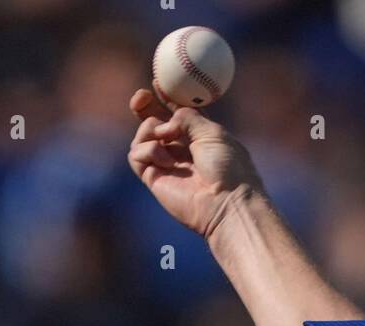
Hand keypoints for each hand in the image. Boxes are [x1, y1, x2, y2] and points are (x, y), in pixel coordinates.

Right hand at [126, 87, 264, 239]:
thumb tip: (165, 122)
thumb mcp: (212, 132)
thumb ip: (186, 117)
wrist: (227, 203)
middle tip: (140, 98)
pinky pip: (136, 154)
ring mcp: (167, 164)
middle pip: (155, 123)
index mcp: (201, 136)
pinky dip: (148, 150)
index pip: (178, 113)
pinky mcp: (154, 179)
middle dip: (144, 108)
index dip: (166, 98)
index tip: (158, 83)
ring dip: (150, 130)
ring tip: (166, 141)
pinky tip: (166, 161)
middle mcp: (182, 149)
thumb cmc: (228, 168)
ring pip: (142, 136)